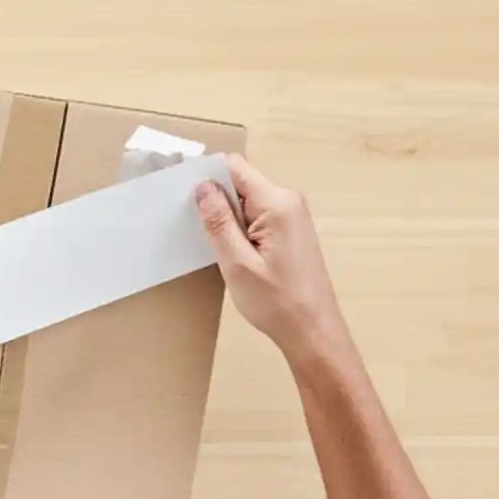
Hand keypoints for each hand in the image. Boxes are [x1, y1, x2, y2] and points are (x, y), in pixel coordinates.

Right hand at [195, 155, 345, 356]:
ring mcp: (292, 215)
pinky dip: (240, 227)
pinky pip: (257, 215)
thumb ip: (219, 222)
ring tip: (214, 244)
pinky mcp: (290, 230)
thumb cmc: (276, 302)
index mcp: (277, 203)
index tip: (185, 196)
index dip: (208, 176)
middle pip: (241, 182)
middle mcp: (289, 201)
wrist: (312, 331)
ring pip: (247, 200)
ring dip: (227, 216)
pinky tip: (232, 251)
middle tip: (196, 226)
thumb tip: (202, 186)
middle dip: (216, 199)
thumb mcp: (237, 263)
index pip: (235, 167)